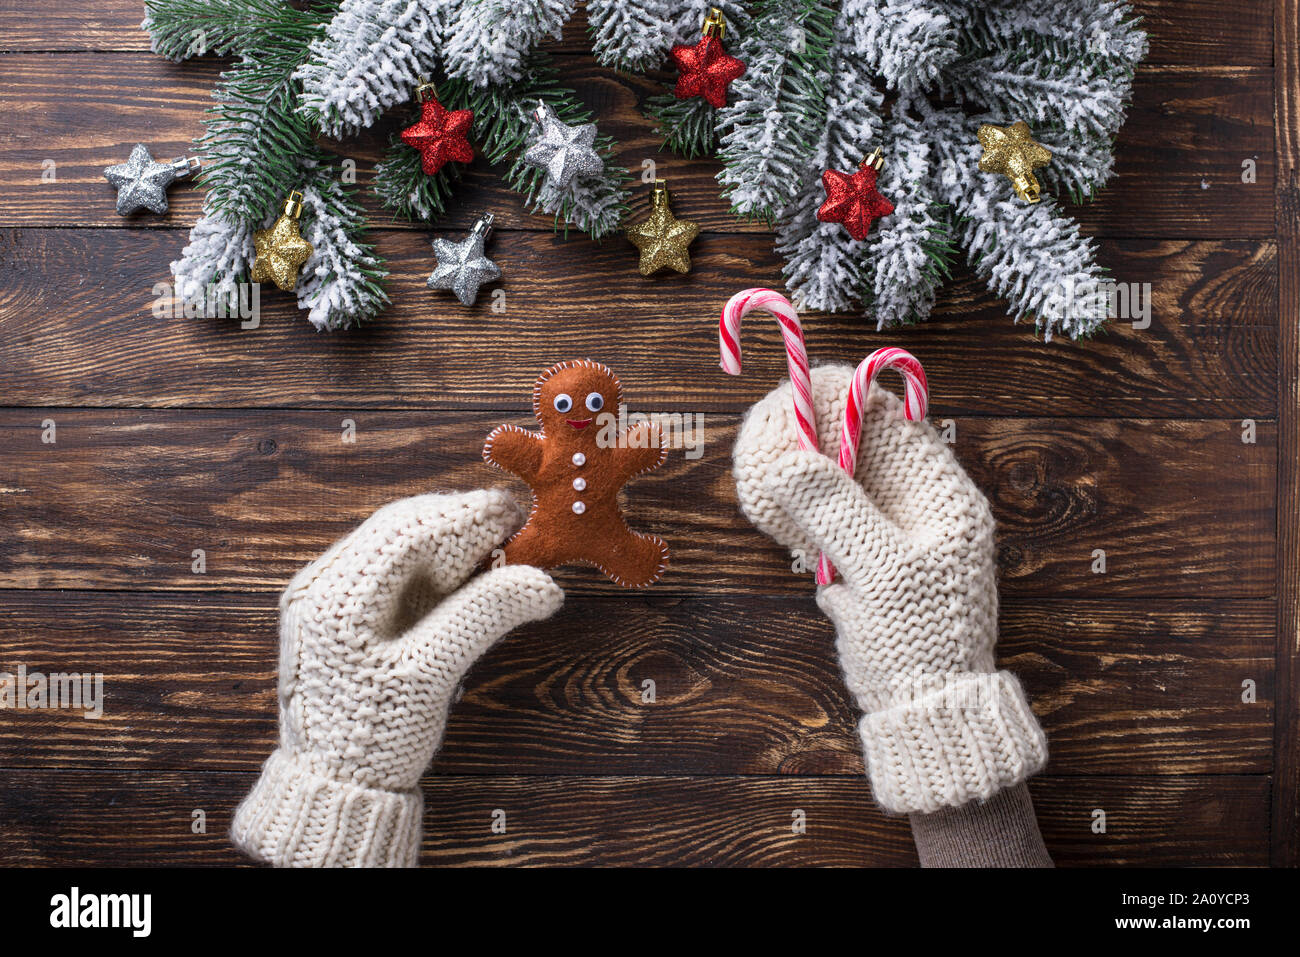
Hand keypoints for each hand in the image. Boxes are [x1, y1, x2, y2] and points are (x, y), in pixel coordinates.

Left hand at [231, 489, 563, 866]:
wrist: (332, 789)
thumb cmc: (373, 738)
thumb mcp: (431, 674)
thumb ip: (483, 616)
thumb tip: (544, 582)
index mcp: (334, 597)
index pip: (407, 531)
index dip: (466, 516)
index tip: (516, 512)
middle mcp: (322, 586)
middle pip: (399, 530)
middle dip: (459, 524)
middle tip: (515, 528)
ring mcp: (327, 598)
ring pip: (396, 547)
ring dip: (448, 543)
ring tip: (499, 550)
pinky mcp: (341, 614)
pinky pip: (392, 572)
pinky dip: (432, 567)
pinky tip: (467, 575)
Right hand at [733, 365, 1045, 813]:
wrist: (922, 711)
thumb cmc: (921, 639)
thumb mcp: (883, 569)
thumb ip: (838, 511)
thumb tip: (791, 461)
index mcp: (946, 503)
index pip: (900, 432)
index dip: (853, 407)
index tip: (809, 390)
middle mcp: (922, 514)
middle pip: (866, 457)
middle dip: (821, 440)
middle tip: (776, 423)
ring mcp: (892, 542)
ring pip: (843, 492)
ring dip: (806, 478)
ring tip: (767, 461)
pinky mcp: (866, 570)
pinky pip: (831, 529)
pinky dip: (804, 517)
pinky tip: (775, 506)